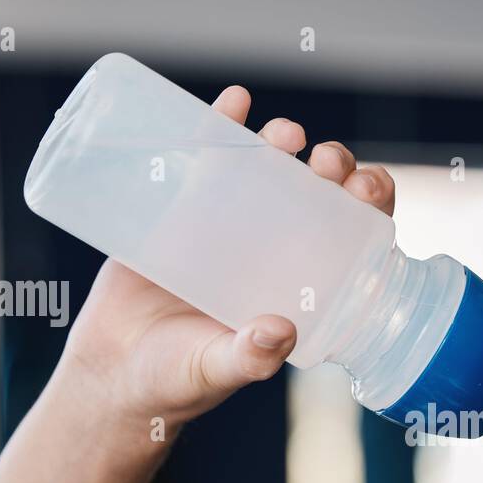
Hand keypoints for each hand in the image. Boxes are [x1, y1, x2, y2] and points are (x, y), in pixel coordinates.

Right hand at [55, 85, 396, 427]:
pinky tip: (236, 101)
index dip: (370, 208)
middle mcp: (274, 254)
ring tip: (285, 135)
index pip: (355, 240)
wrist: (112, 372)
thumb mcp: (217, 371)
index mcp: (300, 290)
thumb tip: (279, 331)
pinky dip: (223, 127)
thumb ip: (249, 358)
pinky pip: (210, 162)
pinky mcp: (184, 212)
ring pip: (270, 171)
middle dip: (334, 169)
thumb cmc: (176, 381)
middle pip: (320, 196)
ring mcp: (231, 229)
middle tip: (325, 163)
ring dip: (284, 143)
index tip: (367, 190)